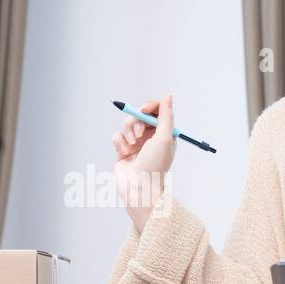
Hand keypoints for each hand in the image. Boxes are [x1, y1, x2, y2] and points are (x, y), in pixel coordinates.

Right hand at [112, 93, 176, 230]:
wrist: (138, 187)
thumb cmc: (155, 165)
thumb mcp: (165, 138)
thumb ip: (166, 116)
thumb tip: (168, 96)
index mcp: (164, 134)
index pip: (156, 111)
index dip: (149, 107)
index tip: (144, 110)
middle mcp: (150, 137)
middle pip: (139, 115)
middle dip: (136, 122)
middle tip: (138, 133)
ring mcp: (136, 144)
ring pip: (127, 125)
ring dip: (127, 132)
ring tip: (131, 145)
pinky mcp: (123, 150)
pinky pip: (117, 136)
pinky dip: (119, 143)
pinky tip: (124, 153)